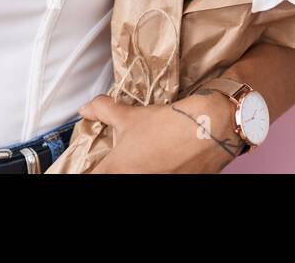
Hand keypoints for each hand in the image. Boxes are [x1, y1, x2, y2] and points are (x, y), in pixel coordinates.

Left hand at [76, 91, 244, 173]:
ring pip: (138, 177)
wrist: (208, 130)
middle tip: (123, 157)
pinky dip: (157, 171)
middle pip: (114, 176)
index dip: (91, 169)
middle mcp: (132, 181)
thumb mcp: (130, 116)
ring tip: (146, 157)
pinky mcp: (174, 185)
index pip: (90, 177)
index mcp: (116, 170)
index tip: (95, 165)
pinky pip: (159, 177)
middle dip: (116, 167)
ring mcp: (155, 185)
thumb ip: (103, 111)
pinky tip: (162, 161)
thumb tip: (86, 109)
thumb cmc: (168, 125)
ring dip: (138, 169)